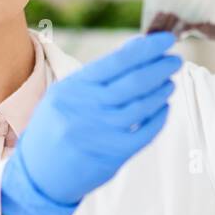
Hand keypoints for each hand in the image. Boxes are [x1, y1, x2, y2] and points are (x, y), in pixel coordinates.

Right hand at [0, 31, 181, 214]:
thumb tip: (137, 52)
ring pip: (142, 107)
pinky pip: (145, 133)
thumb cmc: (55, 129)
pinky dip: (159, 118)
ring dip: (161, 91)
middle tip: (175, 60)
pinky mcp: (113, 155)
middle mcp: (87, 109)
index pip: (118, 61)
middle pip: (134, 82)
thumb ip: (97, 76)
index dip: (147, 48)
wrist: (39, 174)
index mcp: (73, 88)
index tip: (166, 39)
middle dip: (160, 68)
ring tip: (169, 82)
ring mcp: (101, 133)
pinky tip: (164, 108)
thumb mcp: (64, 95)